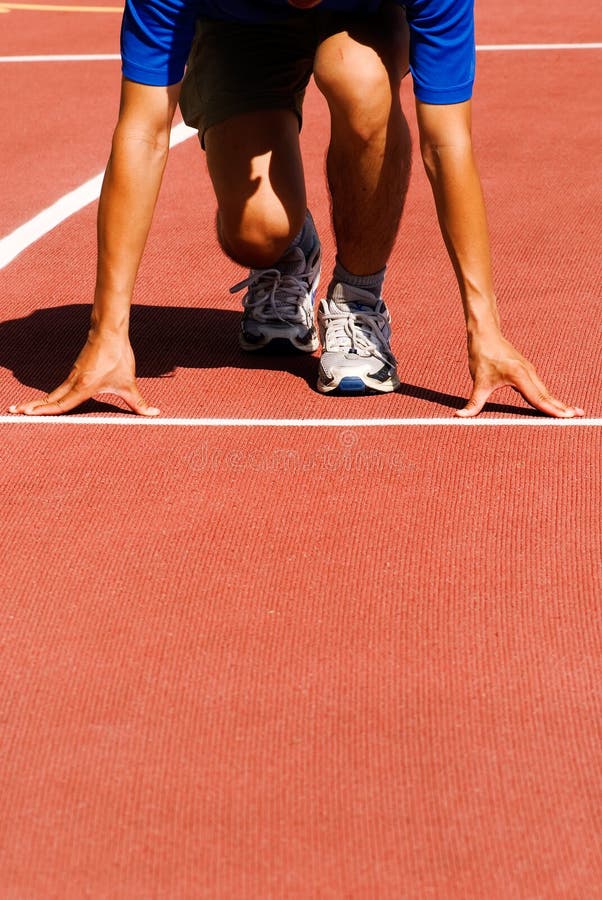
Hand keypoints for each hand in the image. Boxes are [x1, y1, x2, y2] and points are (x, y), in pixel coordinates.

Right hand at [8, 331, 159, 416]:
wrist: (110, 332)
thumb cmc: (118, 357)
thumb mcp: (129, 384)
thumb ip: (139, 403)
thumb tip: (154, 414)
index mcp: (83, 387)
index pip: (61, 403)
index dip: (45, 411)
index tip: (28, 414)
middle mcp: (74, 382)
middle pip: (50, 398)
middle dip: (33, 407)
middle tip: (14, 412)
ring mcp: (72, 376)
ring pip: (53, 393)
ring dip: (38, 402)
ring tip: (23, 409)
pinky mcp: (75, 371)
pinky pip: (59, 388)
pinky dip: (49, 397)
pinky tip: (44, 402)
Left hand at [457, 330, 584, 417]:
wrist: (486, 333)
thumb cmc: (482, 354)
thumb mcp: (478, 381)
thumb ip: (473, 403)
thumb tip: (459, 417)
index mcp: (519, 375)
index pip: (538, 397)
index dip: (551, 409)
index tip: (565, 417)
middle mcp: (529, 372)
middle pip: (547, 395)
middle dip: (562, 407)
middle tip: (578, 416)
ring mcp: (529, 371)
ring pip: (545, 391)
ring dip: (558, 402)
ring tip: (572, 413)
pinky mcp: (527, 370)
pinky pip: (540, 387)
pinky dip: (549, 397)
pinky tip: (555, 404)